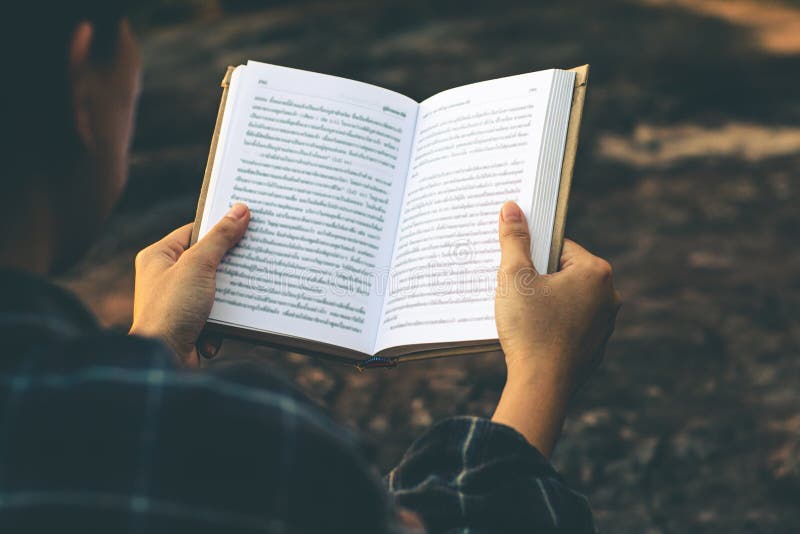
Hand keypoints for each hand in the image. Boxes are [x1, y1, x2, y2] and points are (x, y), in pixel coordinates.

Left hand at [129, 203, 249, 364]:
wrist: (163, 360)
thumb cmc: (171, 310)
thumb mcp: (198, 266)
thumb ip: (220, 238)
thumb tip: (240, 209)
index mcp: (158, 257)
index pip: (194, 231)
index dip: (220, 227)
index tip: (247, 222)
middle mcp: (165, 277)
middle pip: (208, 260)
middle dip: (229, 266)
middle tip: (254, 257)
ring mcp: (177, 302)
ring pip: (216, 289)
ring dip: (228, 298)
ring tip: (239, 298)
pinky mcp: (190, 324)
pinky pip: (215, 314)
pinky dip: (222, 322)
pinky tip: (220, 329)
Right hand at [491, 201, 620, 455]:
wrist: (542, 387)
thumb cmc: (529, 328)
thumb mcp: (514, 276)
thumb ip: (514, 239)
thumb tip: (511, 207)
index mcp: (595, 271)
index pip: (559, 246)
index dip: (532, 256)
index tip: (515, 270)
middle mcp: (609, 295)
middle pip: (564, 272)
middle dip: (539, 279)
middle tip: (515, 293)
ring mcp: (605, 324)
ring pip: (568, 300)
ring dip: (546, 303)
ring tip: (522, 317)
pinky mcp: (595, 348)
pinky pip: (570, 326)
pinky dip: (553, 327)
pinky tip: (533, 337)